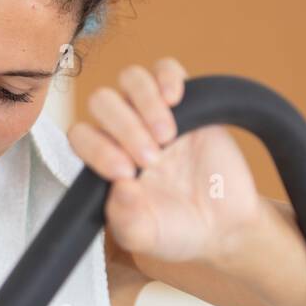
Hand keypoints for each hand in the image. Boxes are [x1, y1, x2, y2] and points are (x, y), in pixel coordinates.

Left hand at [67, 59, 261, 264]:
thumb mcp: (146, 236)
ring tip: (167, 137)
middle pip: (102, 101)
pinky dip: (167, 77)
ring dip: (145, 103)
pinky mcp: (188, 102)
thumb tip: (120, 187)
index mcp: (105, 160)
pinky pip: (166, 68)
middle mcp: (123, 133)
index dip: (97, 148)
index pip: (81, 135)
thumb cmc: (176, 231)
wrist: (224, 225)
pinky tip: (176, 100)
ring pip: (130, 79)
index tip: (126, 174)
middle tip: (152, 160)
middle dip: (124, 128)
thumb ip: (125, 220)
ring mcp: (154, 114)